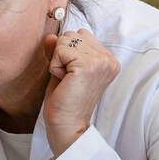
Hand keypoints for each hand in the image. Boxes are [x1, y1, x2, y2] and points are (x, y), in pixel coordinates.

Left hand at [42, 28, 120, 155]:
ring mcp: (101, 61)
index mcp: (108, 60)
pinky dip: (55, 65)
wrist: (68, 125)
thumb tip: (50, 35)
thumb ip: (59, 50)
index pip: (81, 34)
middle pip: (72, 34)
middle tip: (69, 79)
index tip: (74, 76)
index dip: (68, 53)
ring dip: (58, 60)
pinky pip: (60, 50)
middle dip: (63, 54)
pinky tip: (64, 81)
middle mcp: (109, 59)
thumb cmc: (66, 101)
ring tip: (67, 80)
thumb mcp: (63, 69)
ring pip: (65, 40)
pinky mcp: (88, 64)